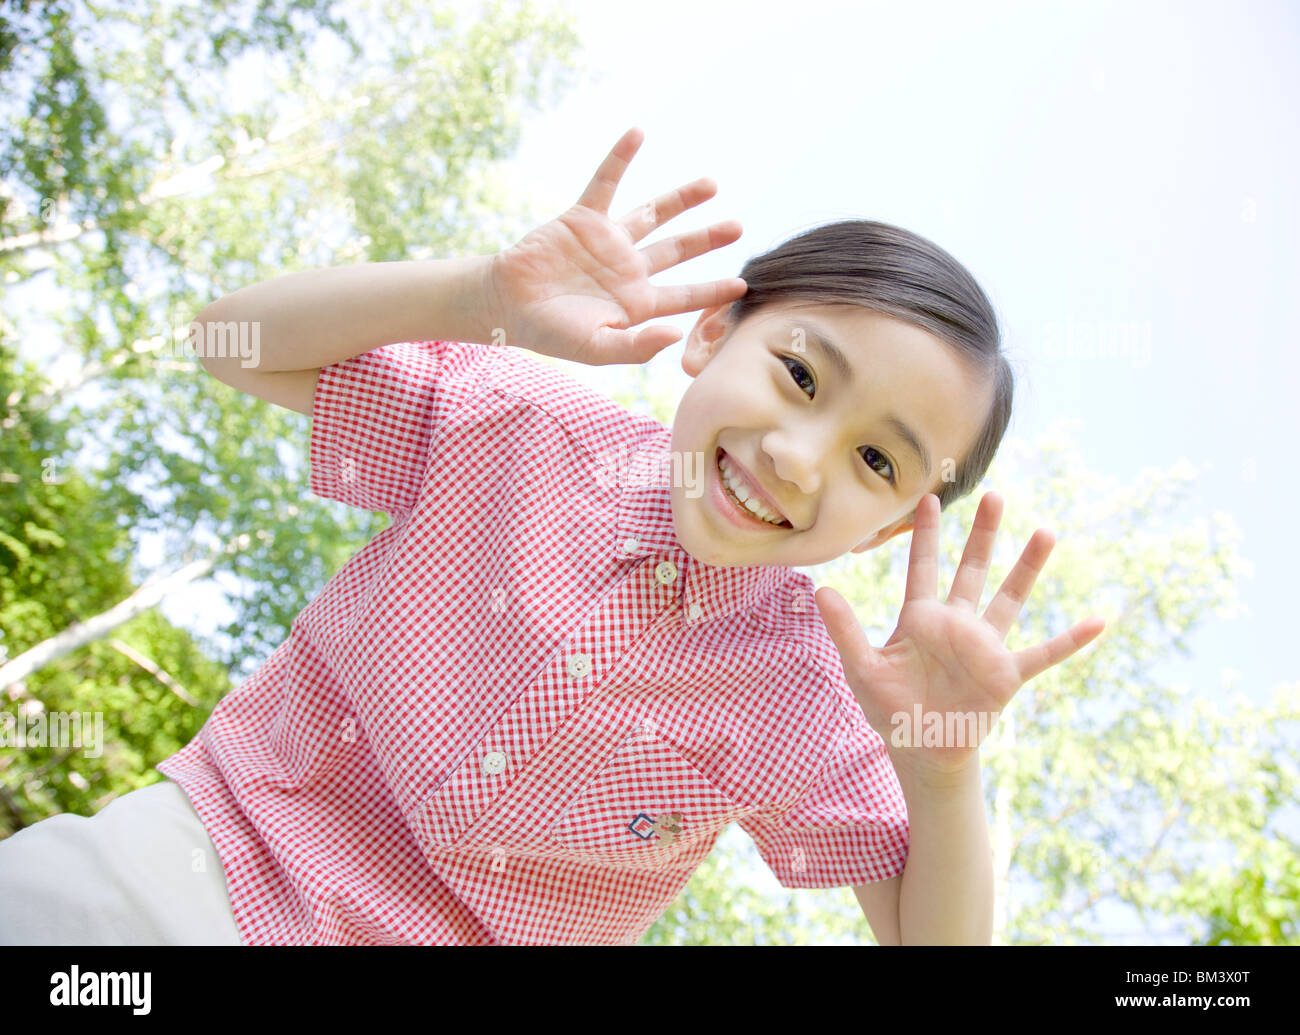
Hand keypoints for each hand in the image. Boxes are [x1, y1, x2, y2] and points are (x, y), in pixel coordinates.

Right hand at [486, 126, 747, 365]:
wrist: (506, 304)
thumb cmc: (550, 334)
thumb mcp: (596, 348)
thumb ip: (636, 346)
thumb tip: (673, 334)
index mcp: (636, 303)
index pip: (685, 296)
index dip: (713, 291)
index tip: (742, 287)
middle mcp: (628, 269)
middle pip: (678, 249)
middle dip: (708, 238)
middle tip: (738, 227)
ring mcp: (608, 241)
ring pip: (653, 213)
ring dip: (681, 198)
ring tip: (712, 184)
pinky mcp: (584, 217)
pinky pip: (607, 181)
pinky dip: (621, 157)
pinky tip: (638, 132)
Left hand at [815, 492, 1105, 782]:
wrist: (922, 752)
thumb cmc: (890, 710)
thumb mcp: (862, 669)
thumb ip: (845, 630)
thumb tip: (821, 590)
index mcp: (920, 619)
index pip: (922, 567)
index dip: (924, 534)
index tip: (928, 499)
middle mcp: (956, 624)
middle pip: (971, 570)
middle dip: (983, 534)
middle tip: (994, 495)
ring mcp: (984, 647)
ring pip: (1009, 598)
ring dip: (1027, 568)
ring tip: (1046, 531)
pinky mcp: (1005, 675)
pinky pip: (1043, 654)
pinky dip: (1071, 640)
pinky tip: (1098, 621)